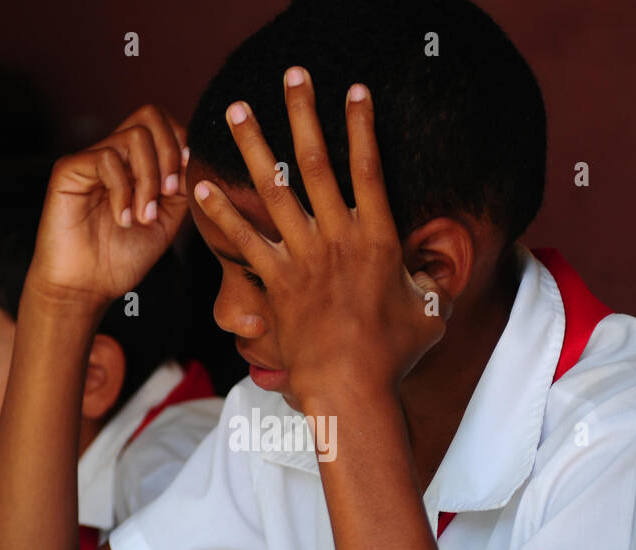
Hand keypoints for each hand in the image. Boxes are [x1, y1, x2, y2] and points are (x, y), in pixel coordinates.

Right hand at [25, 105, 188, 309]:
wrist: (84, 289)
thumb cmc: (120, 259)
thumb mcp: (165, 222)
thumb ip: (181, 188)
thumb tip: (193, 156)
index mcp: (135, 164)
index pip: (164, 125)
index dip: (182, 147)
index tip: (182, 188)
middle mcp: (113, 154)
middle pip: (150, 115)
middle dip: (170, 154)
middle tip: (169, 195)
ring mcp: (90, 159)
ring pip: (134, 137)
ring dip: (149, 179)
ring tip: (143, 216)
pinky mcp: (69, 170)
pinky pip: (107, 158)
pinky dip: (123, 192)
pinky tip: (122, 220)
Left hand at [191, 68, 450, 406]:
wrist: (350, 388)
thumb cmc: (395, 356)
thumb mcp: (429, 316)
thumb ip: (429, 290)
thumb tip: (436, 288)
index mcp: (378, 238)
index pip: (369, 168)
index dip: (362, 125)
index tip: (353, 90)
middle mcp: (337, 237)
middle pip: (315, 162)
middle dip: (303, 113)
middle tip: (291, 76)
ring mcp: (301, 257)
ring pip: (271, 189)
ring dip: (253, 145)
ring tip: (238, 110)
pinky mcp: (273, 282)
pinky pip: (240, 240)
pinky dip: (219, 212)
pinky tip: (199, 186)